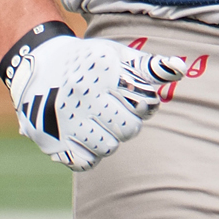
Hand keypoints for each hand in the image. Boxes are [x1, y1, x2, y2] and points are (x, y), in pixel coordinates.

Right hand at [5, 34, 186, 171]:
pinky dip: (88, 153)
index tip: (132, 96)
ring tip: (96, 120)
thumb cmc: (88, 61)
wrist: (37, 64)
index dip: (145, 103)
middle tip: (112, 109)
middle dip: (127, 122)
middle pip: (129, 129)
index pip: (146, 103)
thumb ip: (150, 65)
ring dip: (108, 138)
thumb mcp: (117, 55)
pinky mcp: (52, 140)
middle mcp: (83, 94)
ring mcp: (65, 119)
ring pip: (109, 148)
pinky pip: (85, 163)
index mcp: (103, 71)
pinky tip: (82, 134)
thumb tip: (180, 69)